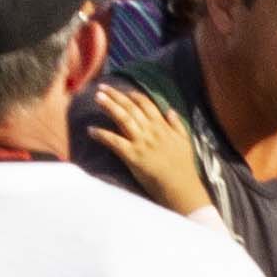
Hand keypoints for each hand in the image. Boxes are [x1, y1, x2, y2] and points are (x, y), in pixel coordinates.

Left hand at [84, 77, 212, 213]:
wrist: (182, 189)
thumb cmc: (185, 168)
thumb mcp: (185, 143)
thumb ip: (177, 125)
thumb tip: (169, 110)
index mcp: (163, 128)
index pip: (147, 105)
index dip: (133, 96)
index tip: (124, 91)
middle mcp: (151, 132)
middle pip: (131, 108)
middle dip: (115, 96)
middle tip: (101, 87)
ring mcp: (142, 143)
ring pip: (123, 118)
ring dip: (108, 106)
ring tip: (96, 98)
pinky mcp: (133, 155)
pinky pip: (114, 141)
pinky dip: (101, 134)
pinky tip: (90, 130)